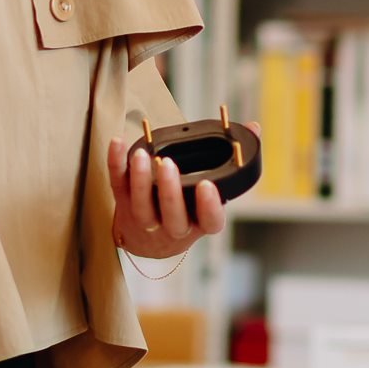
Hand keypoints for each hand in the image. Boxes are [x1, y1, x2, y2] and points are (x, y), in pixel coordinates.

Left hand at [107, 137, 223, 261]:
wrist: (149, 241)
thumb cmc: (187, 208)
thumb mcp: (211, 192)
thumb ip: (231, 159)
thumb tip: (253, 127)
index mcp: (199, 223)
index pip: (209, 221)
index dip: (208, 206)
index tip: (207, 186)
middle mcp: (174, 227)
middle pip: (172, 215)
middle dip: (170, 191)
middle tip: (169, 165)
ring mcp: (146, 220)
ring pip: (142, 206)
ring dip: (140, 180)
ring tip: (142, 155)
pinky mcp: (123, 205)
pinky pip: (118, 186)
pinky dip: (115, 164)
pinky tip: (117, 143)